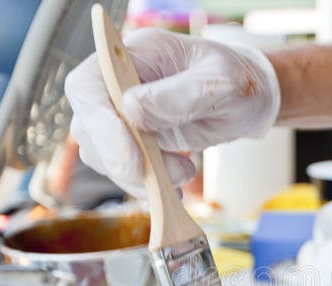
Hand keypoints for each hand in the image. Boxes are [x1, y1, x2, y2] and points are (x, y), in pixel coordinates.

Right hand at [64, 28, 280, 197]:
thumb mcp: (224, 83)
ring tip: (183, 174)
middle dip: (123, 161)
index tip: (133, 158)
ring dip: (137, 176)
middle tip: (167, 177)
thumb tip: (132, 110)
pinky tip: (173, 186)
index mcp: (136, 54)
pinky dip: (143, 184)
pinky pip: (118, 169)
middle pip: (88, 125)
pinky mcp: (128, 139)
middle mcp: (117, 82)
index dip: (100, 124)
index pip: (88, 85)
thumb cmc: (236, 82)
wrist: (244, 101)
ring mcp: (118, 112)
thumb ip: (183, 94)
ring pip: (99, 154)